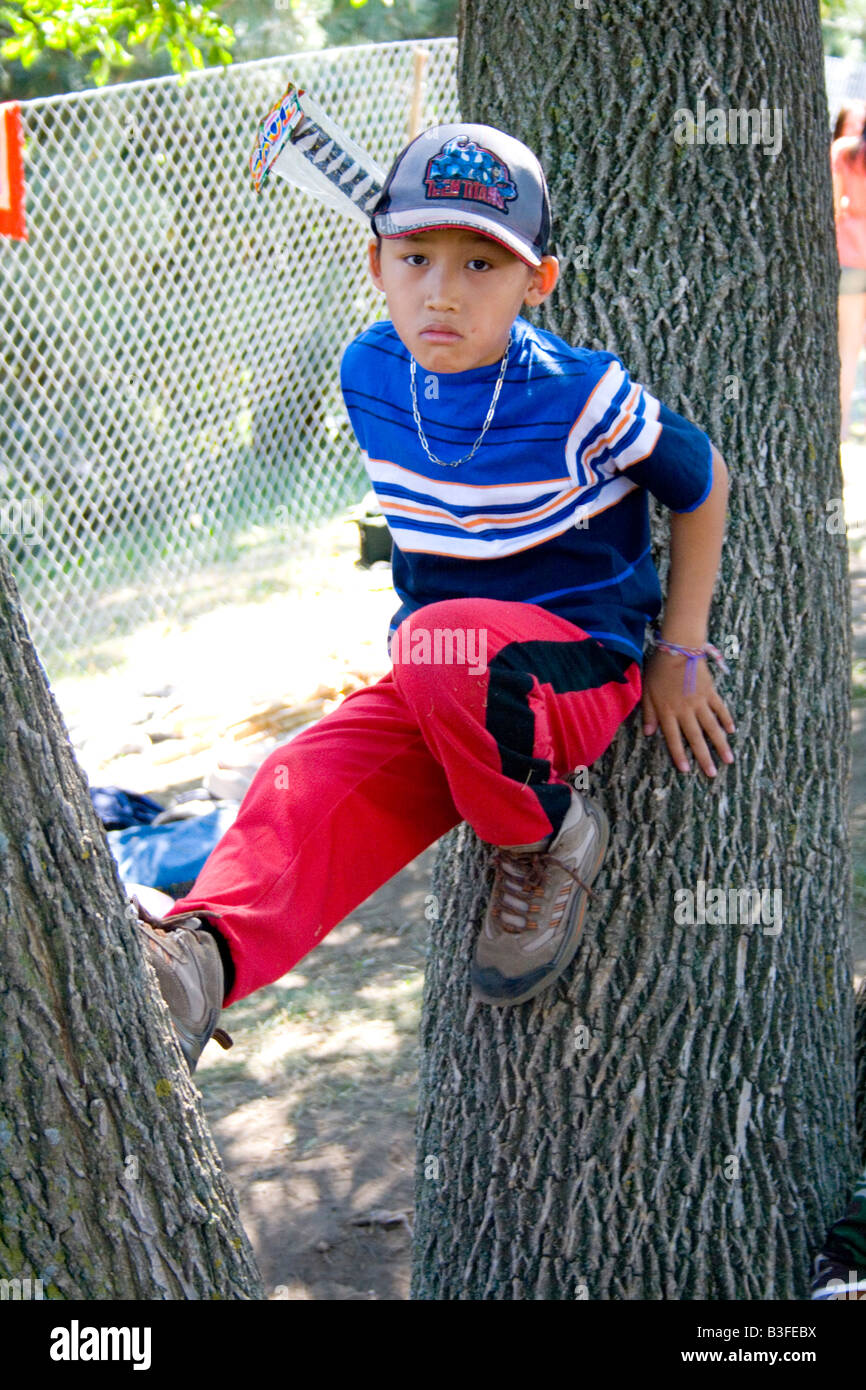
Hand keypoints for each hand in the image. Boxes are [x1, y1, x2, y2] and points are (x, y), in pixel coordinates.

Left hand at [641, 647, 734, 777]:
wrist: (677, 649)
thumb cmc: (658, 670)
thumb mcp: (646, 692)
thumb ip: (648, 713)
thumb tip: (648, 733)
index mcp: (668, 712)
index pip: (673, 738)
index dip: (679, 755)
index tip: (686, 770)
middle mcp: (685, 710)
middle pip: (695, 738)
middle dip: (704, 758)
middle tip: (712, 774)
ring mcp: (700, 702)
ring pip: (712, 727)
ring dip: (720, 745)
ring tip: (729, 759)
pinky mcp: (711, 692)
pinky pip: (720, 709)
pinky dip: (726, 720)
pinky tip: (731, 731)